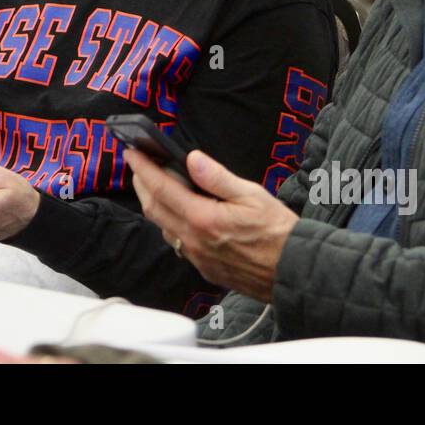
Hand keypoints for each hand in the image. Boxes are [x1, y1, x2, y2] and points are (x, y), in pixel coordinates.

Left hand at [127, 149, 297, 301]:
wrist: (293, 271)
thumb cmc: (278, 231)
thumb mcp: (252, 195)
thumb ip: (218, 177)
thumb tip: (192, 159)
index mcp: (203, 219)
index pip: (161, 189)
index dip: (143, 168)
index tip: (131, 152)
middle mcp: (193, 241)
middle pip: (154, 208)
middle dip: (142, 184)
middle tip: (138, 164)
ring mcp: (196, 257)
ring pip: (163, 227)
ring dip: (154, 204)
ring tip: (155, 183)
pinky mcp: (203, 267)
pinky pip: (177, 242)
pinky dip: (169, 222)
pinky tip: (178, 211)